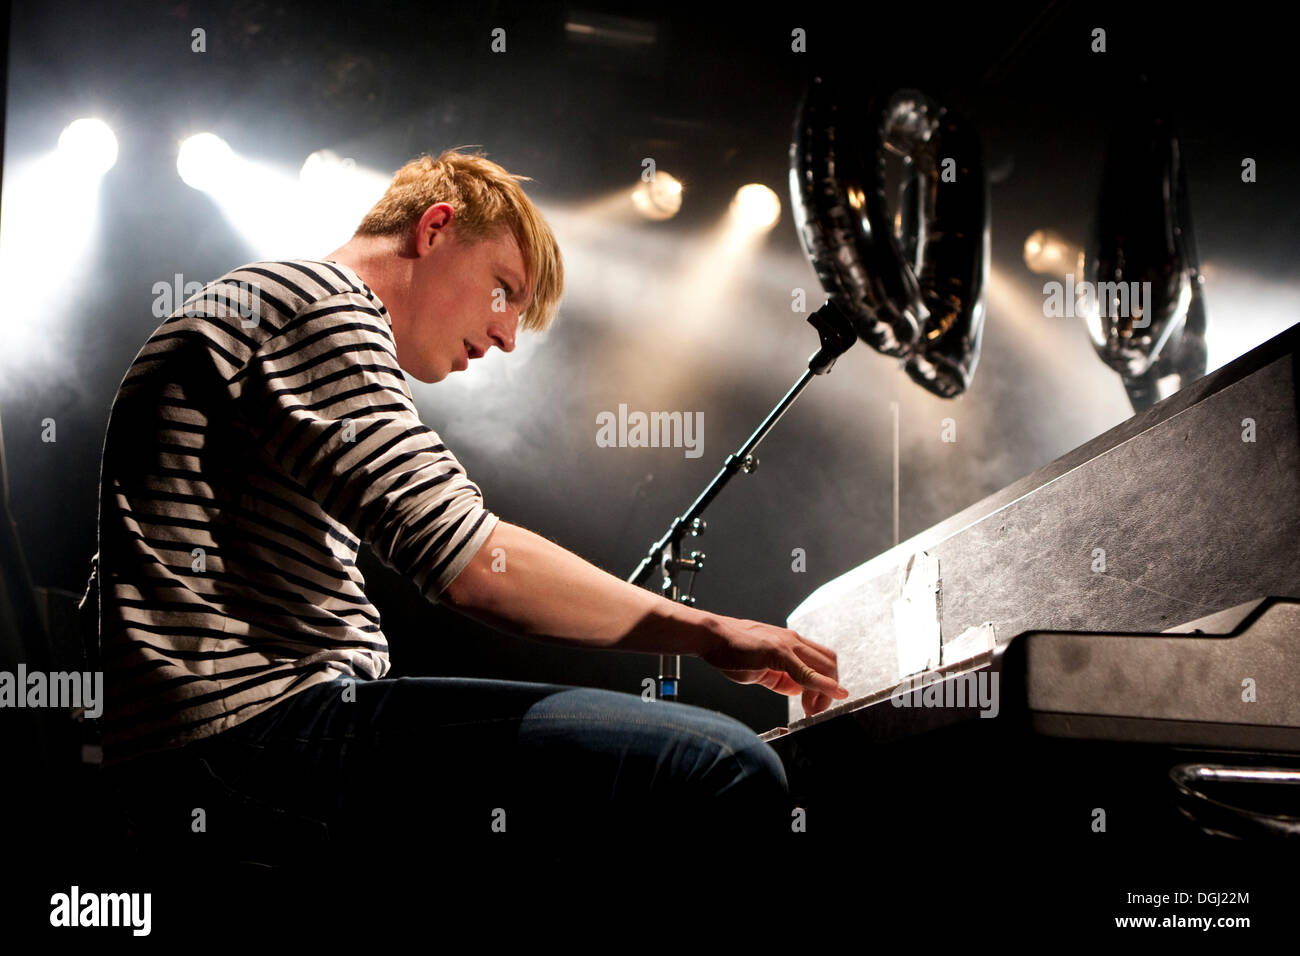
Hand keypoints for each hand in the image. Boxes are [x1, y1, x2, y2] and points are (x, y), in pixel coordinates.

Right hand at [699, 615, 848, 716]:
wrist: (711, 637)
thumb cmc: (730, 651)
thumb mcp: (761, 670)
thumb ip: (781, 680)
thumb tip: (798, 689)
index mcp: (789, 644)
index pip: (821, 662)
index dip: (826, 685)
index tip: (815, 705)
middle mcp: (793, 641)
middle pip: (829, 663)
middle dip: (830, 690)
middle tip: (816, 710)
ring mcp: (787, 644)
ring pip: (825, 665)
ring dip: (826, 690)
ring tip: (812, 709)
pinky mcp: (778, 651)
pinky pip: (807, 671)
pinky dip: (822, 684)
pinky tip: (830, 694)